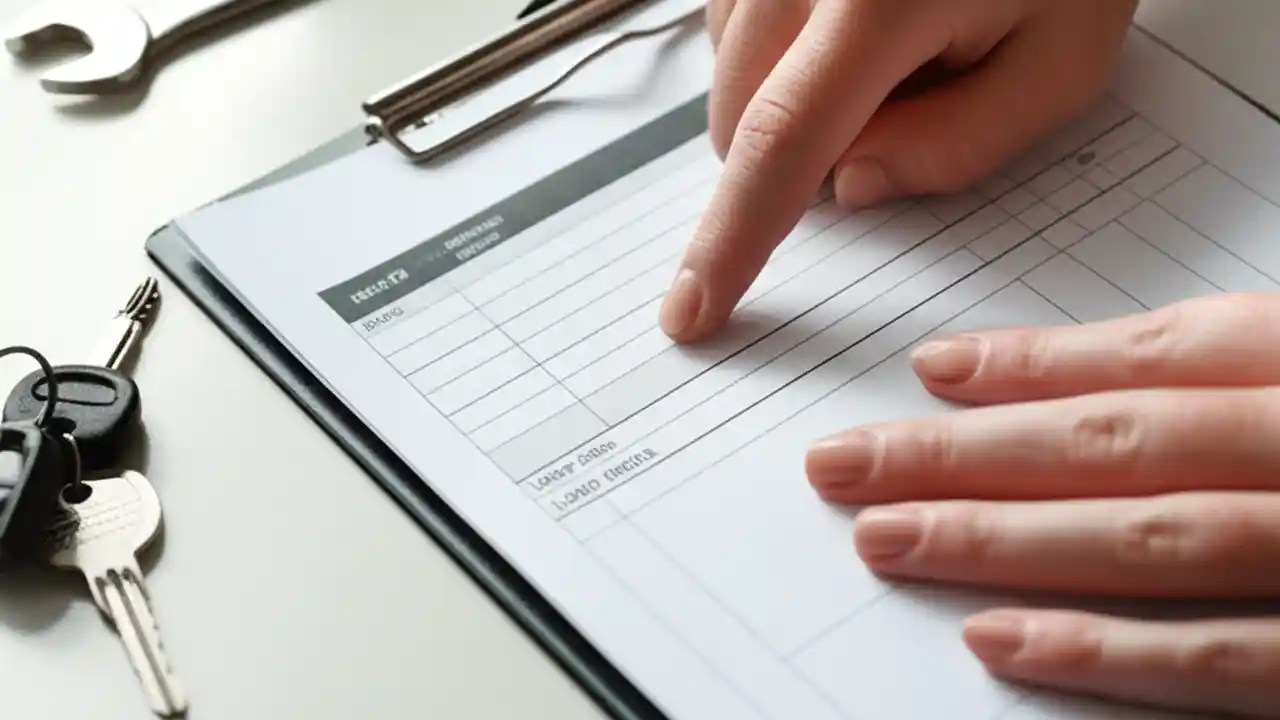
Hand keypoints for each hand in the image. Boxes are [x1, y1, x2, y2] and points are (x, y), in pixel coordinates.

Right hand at [659, 0, 1137, 342]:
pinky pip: (731, 23)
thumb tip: (848, 186)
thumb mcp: (1057, 65)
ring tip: (888, 48)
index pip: (782, 140)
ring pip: (728, 72)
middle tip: (903, 108)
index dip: (731, 239)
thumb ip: (957, 146)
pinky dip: (777, 53)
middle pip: (740, 116)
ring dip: (785, 98)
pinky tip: (845, 24)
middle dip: (801, 154)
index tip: (692, 310)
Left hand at [805, 292, 1279, 717]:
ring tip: (884, 535)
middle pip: (1113, 443)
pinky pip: (1219, 660)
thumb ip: (1235, 374)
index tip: (927, 368)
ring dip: (998, 538)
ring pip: (1141, 539)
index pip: (1157, 357)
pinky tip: (990, 637)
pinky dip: (1099, 649)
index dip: (1035, 365)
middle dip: (966, 453)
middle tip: (846, 461)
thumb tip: (1078, 379)